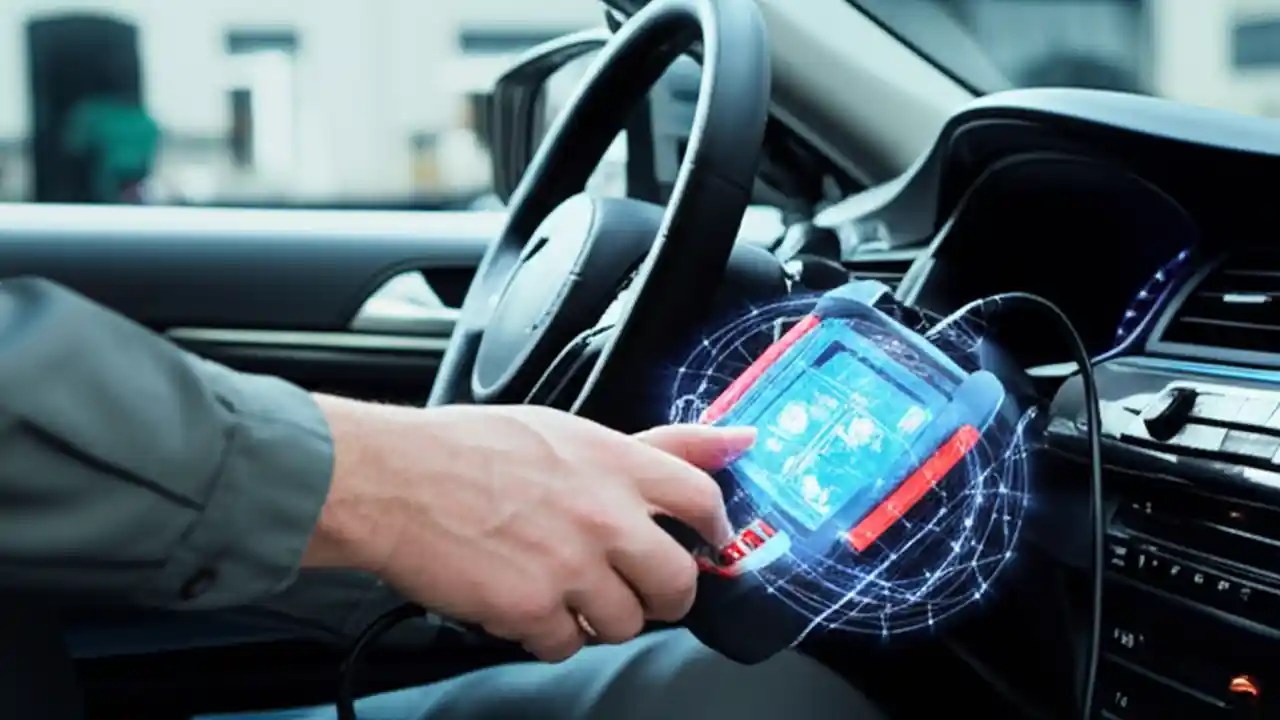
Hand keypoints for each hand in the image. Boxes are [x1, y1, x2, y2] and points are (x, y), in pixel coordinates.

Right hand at [303, 398, 754, 660]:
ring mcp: (571, 565)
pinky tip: (521, 604)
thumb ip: (657, 444)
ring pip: (625, 624)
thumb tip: (737, 440)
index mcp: (614, 463)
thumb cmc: (465, 449)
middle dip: (662, 595)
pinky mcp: (532, 608)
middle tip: (635, 589)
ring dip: (597, 617)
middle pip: (678, 583)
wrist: (389, 480)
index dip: (713, 531)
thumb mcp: (567, 430)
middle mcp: (604, 514)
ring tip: (559, 589)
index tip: (708, 545)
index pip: (702, 501)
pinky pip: (566, 646)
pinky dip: (546, 635)